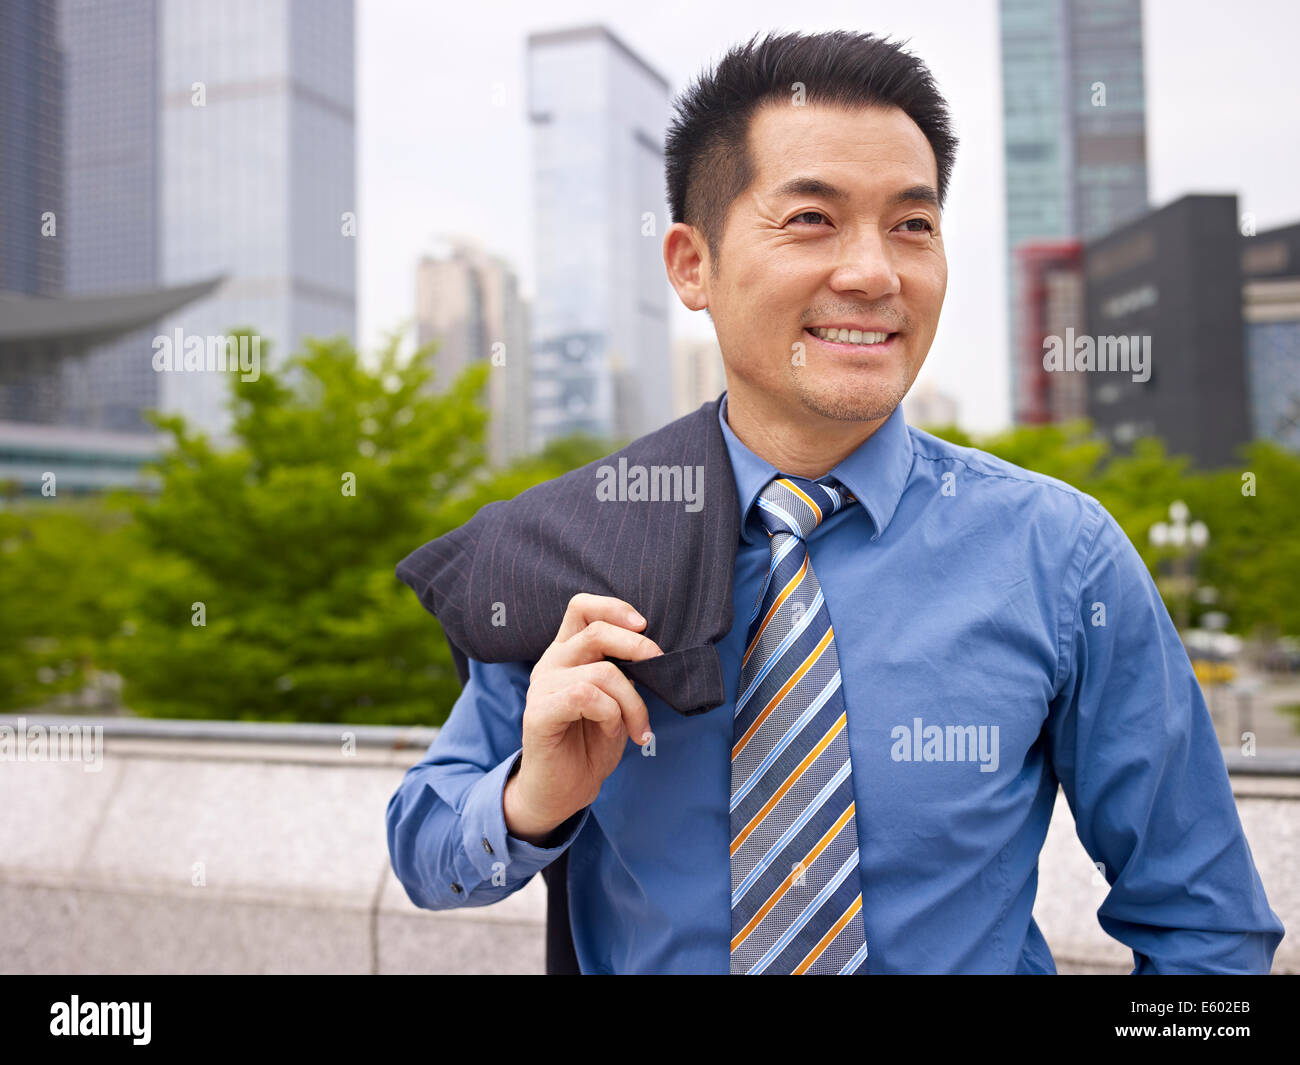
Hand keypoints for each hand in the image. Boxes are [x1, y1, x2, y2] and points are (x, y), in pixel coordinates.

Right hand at [503, 593, 662, 843]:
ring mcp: (541, 687)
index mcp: (567, 653)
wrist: (564, 791)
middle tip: (659, 667)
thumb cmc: (591, 744)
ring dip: (632, 702)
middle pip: (595, 631)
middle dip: (636, 647)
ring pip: (601, 672)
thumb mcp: (616, 701)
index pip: (581, 608)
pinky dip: (611, 714)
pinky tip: (614, 732)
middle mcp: (551, 663)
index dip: (614, 608)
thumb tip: (651, 652)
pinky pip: (585, 697)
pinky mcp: (538, 713)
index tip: (643, 625)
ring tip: (639, 728)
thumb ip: (623, 672)